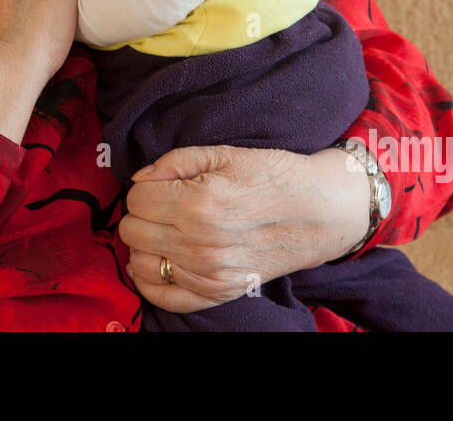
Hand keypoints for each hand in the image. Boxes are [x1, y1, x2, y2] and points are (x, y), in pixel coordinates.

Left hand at [119, 144, 369, 312]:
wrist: (320, 212)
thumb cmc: (274, 177)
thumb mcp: (225, 154)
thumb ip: (175, 162)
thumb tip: (140, 178)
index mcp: (198, 203)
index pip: (136, 199)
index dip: (145, 187)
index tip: (161, 184)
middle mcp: (199, 242)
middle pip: (132, 230)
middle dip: (142, 213)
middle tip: (162, 204)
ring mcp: (208, 273)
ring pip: (141, 263)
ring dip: (144, 244)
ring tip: (163, 229)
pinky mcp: (219, 292)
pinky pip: (164, 297)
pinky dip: (150, 281)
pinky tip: (157, 261)